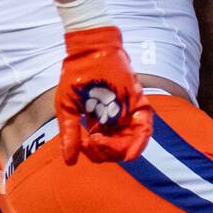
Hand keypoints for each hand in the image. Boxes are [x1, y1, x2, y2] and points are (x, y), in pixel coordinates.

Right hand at [56, 26, 152, 164]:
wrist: (88, 50)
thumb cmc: (76, 76)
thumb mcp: (67, 108)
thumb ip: (70, 133)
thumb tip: (69, 162)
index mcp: (101, 123)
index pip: (104, 149)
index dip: (95, 153)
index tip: (84, 144)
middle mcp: (117, 120)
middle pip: (119, 149)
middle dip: (106, 153)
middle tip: (93, 142)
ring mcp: (129, 112)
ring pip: (133, 143)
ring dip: (119, 151)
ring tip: (102, 142)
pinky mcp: (138, 102)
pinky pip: (145, 128)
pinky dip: (140, 143)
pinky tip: (129, 154)